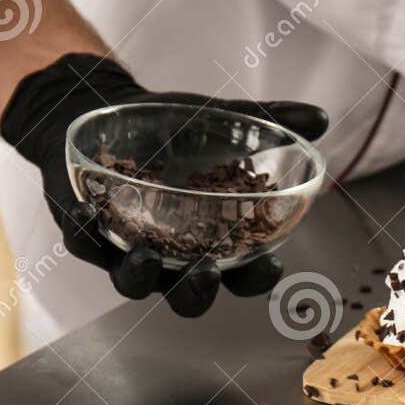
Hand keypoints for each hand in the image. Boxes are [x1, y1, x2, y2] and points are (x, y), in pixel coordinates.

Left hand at [0, 54, 329, 317]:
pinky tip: (85, 213)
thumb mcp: (220, 120)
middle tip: (206, 274)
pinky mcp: (85, 231)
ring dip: (140, 274)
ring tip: (146, 257)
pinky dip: (84, 230)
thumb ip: (267, 122)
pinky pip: (83, 241)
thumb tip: (321, 117)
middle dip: (198, 292)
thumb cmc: (169, 126)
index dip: (257, 278)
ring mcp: (126, 248)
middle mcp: (170, 254)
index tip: (272, 265)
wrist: (104, 110)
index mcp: (210, 238)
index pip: (241, 273)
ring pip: (133, 281)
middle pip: (188, 295)